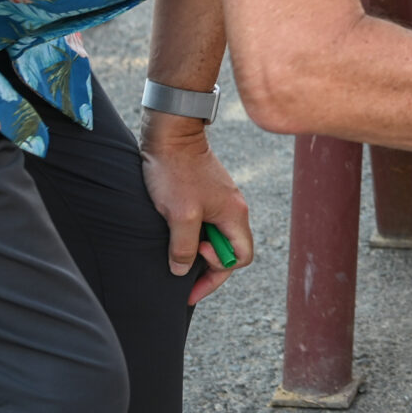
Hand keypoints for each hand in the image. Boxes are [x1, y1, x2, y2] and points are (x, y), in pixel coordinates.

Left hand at [140, 115, 251, 305]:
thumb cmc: (176, 171)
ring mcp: (221, 199)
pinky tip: (174, 233)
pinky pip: (207, 222)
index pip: (241, 257)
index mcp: (234, 215)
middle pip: (230, 248)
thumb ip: (183, 247)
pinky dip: (193, 234)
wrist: (170, 134)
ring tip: (175, 251)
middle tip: (180, 269)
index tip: (190, 279)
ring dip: (198, 248)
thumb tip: (182, 270)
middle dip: (207, 265)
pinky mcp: (207, 192)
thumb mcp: (179, 215)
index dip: (217, 274)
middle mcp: (234, 208)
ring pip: (216, 235)